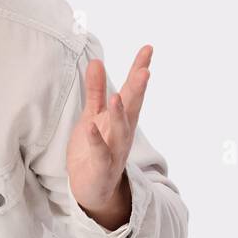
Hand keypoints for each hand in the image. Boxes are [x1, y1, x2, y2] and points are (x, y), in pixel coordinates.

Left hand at [67, 44, 152, 224]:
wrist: (92, 188)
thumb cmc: (94, 148)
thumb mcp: (93, 115)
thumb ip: (95, 90)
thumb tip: (97, 61)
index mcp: (120, 118)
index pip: (131, 90)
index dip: (139, 69)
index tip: (148, 49)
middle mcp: (122, 132)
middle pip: (132, 108)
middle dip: (138, 90)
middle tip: (145, 70)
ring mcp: (114, 150)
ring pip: (120, 131)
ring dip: (119, 115)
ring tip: (117, 97)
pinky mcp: (101, 167)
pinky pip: (99, 153)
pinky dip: (96, 141)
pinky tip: (89, 128)